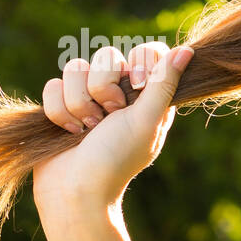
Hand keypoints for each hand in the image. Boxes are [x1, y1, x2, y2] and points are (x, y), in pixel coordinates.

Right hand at [32, 41, 191, 211]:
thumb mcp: (146, 120)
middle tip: (109, 117)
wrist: (75, 189)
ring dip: (79, 103)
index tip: (137, 83)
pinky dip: (59, 111)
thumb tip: (188, 51)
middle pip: (107, 55)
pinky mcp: (62, 105)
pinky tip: (69, 131)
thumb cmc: (116, 158)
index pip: (148, 51)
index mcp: (148, 96)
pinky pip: (53, 84)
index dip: (139, 60)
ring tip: (87, 128)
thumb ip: (164, 84)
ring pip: (75, 67)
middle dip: (103, 88)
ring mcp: (89, 98)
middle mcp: (120, 93)